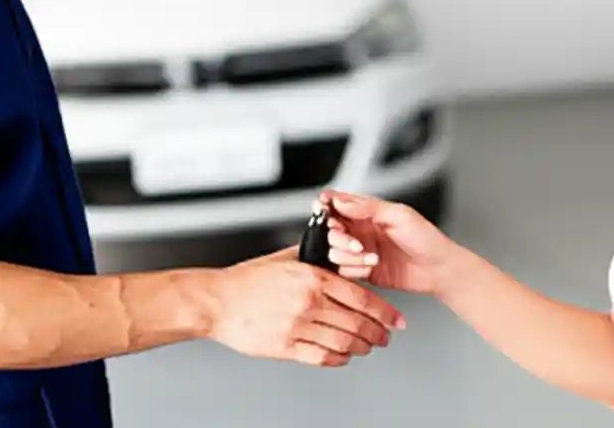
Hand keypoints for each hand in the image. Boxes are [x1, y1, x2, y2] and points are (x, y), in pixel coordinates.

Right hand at [207, 248, 405, 366]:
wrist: (217, 301)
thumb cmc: (248, 280)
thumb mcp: (286, 260)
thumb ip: (316, 259)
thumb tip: (341, 255)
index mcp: (312, 278)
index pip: (361, 298)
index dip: (385, 312)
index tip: (396, 319)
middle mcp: (308, 303)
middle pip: (357, 323)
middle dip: (378, 332)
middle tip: (387, 336)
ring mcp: (297, 327)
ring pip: (343, 342)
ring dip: (361, 347)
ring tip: (368, 347)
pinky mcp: (284, 347)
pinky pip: (321, 357)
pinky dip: (338, 359)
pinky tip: (344, 356)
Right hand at [319, 190, 459, 295]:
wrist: (438, 269)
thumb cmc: (425, 238)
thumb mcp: (399, 215)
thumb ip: (368, 207)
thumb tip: (341, 200)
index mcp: (367, 211)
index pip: (336, 203)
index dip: (326, 206)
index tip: (325, 211)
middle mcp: (360, 229)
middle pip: (330, 229)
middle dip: (339, 238)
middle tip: (357, 244)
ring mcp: (360, 250)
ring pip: (334, 251)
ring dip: (349, 256)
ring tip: (372, 257)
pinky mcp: (362, 270)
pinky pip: (343, 270)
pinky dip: (354, 270)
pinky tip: (371, 268)